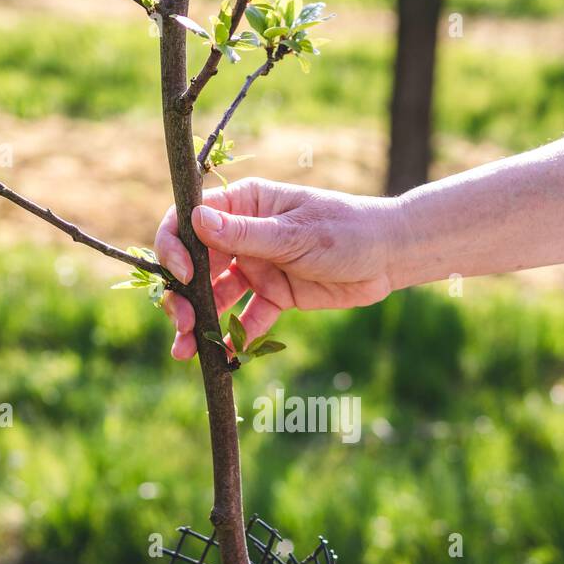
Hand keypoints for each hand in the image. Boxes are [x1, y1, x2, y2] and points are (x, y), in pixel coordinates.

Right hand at [153, 177, 402, 358]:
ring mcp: (258, 267)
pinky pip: (247, 319)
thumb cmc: (345, 229)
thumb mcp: (295, 234)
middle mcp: (244, 235)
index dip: (175, 247)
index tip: (182, 276)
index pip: (189, 220)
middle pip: (196, 264)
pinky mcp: (275, 296)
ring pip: (216, 295)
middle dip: (183, 295)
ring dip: (199, 322)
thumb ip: (246, 234)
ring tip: (187, 351)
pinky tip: (221, 358)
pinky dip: (233, 338)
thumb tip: (195, 221)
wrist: (388, 256)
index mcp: (244, 205)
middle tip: (181, 324)